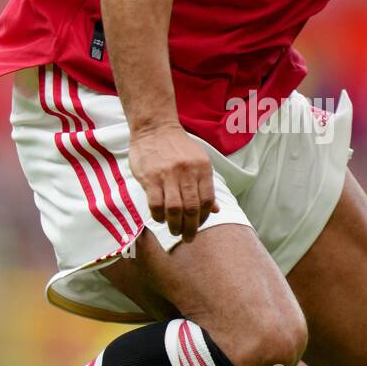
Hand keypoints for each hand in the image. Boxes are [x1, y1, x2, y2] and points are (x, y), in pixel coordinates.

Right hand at [129, 123, 218, 241]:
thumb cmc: (178, 147)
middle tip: (188, 238)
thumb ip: (206, 186)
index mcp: (202, 168)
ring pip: (174, 209)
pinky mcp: (150, 177)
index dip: (204, 218)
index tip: (198, 226)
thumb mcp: (199, 161)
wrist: (155, 127)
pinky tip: (159, 218)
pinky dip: (158, 216)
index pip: (207, 200)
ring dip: (175, 225)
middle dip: (190, 228)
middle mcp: (187, 172)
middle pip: (192, 208)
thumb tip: (216, 210)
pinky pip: (156, 204)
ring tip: (174, 231)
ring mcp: (168, 175)